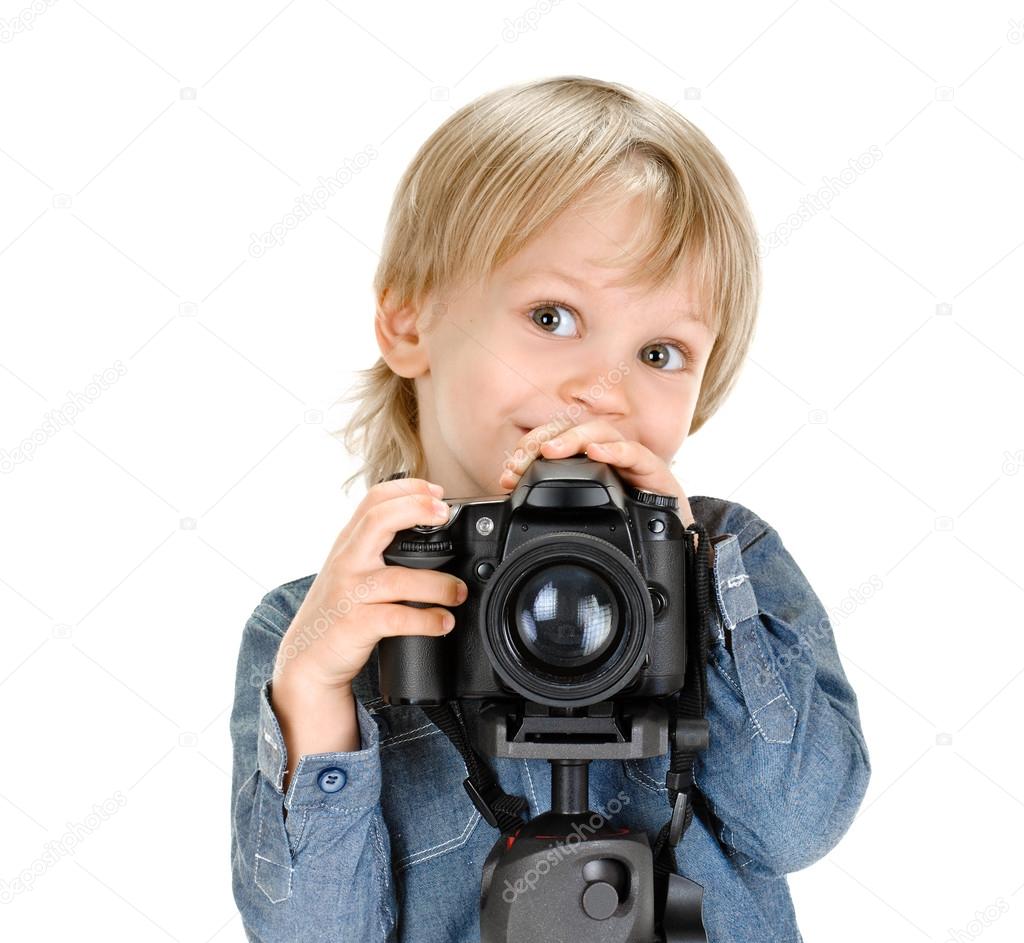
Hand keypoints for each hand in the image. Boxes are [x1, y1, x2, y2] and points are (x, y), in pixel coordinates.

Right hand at [275, 477, 469, 693]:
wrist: (306, 657)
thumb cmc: (336, 611)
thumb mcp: (349, 569)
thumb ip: (376, 548)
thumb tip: (424, 530)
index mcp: (349, 544)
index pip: (374, 500)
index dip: (407, 488)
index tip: (436, 492)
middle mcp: (347, 561)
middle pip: (379, 520)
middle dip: (416, 509)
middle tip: (445, 514)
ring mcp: (349, 592)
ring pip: (399, 578)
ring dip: (438, 585)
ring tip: (458, 592)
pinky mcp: (355, 624)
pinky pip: (397, 618)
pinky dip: (427, 620)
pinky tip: (443, 621)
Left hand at [499, 419, 696, 527]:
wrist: (677, 550)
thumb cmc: (630, 533)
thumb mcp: (585, 523)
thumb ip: (552, 511)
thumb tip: (508, 508)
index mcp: (588, 465)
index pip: (555, 443)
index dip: (529, 452)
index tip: (508, 474)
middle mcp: (609, 456)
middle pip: (574, 430)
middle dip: (543, 442)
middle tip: (521, 462)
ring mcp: (631, 462)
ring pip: (601, 432)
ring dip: (572, 439)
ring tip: (550, 452)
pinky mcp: (656, 473)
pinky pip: (636, 453)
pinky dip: (615, 450)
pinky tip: (597, 452)